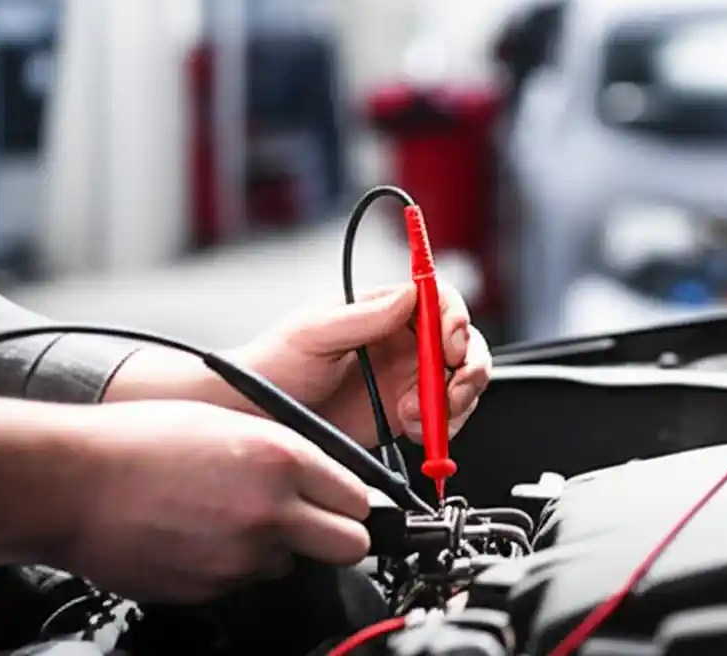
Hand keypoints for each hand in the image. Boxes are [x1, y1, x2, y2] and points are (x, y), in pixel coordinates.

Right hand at [63, 401, 369, 601]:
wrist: (73, 482)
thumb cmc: (143, 441)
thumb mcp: (236, 422)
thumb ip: (293, 453)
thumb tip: (334, 477)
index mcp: (282, 460)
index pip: (362, 498)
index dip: (356, 500)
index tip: (349, 501)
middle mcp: (270, 512)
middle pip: (352, 546)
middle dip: (341, 535)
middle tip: (319, 522)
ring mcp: (241, 557)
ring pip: (295, 564)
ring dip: (279, 547)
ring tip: (232, 516)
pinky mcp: (212, 588)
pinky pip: (248, 579)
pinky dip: (237, 562)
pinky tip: (205, 533)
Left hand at [230, 282, 491, 446]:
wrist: (257, 420)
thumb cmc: (273, 366)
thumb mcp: (312, 334)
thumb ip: (363, 317)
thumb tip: (409, 295)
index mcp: (384, 311)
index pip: (439, 301)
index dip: (455, 319)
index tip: (450, 345)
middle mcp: (403, 342)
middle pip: (464, 343)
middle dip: (469, 367)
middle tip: (451, 390)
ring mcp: (408, 379)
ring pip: (461, 383)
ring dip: (455, 402)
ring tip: (417, 416)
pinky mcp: (406, 416)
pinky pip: (445, 420)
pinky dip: (441, 429)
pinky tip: (413, 431)